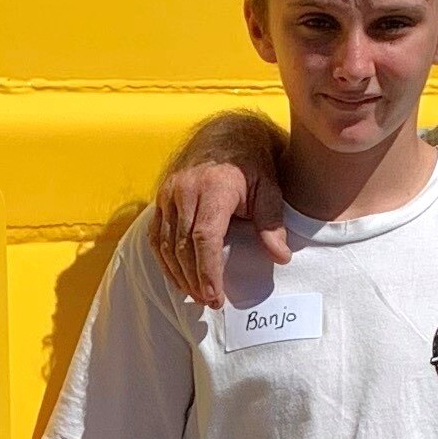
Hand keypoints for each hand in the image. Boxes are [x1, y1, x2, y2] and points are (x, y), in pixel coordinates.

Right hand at [147, 139, 289, 309]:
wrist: (226, 136)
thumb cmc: (251, 165)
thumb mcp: (269, 189)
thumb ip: (272, 223)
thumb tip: (281, 257)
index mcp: (213, 187)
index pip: (204, 237)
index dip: (208, 270)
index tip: (215, 296)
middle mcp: (185, 189)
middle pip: (183, 246)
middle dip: (195, 279)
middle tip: (209, 303)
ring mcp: (168, 194)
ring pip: (166, 244)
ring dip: (179, 275)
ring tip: (196, 296)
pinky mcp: (160, 199)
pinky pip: (157, 237)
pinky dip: (166, 261)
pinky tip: (179, 278)